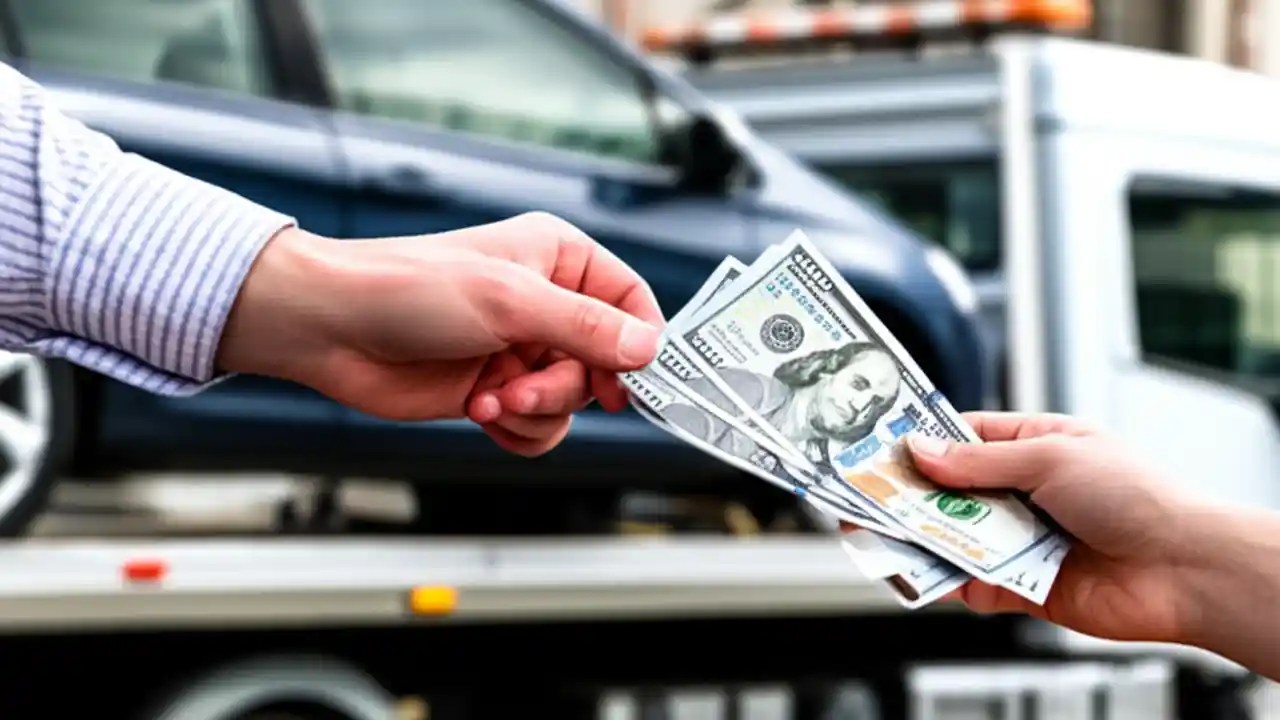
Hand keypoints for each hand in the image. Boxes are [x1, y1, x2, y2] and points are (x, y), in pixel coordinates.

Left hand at [216, 212, 663, 455]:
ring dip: (535, 409)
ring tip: (488, 398)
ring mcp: (521, 350)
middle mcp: (545, 304)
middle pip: (605, 363)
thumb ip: (586, 327)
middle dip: (566, 386)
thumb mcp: (510, 301)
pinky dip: (516, 428)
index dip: (638, 345)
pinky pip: (539, 426)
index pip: (631, 302)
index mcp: (559, 259)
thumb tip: (648, 349)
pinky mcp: (496, 390)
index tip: (629, 381)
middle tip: (523, 386)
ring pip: (572, 401)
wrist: (331, 330)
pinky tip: (480, 412)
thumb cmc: (407, 289)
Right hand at [882, 412, 1197, 644]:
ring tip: (881, 531)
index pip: (966, 438)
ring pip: (957, 536)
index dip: (924, 440)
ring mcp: (1024, 539)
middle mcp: (1025, 493)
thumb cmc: (1136, 496)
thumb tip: (921, 451)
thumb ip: (979, 463)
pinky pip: (973, 582)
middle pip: (952, 490)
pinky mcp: (1024, 586)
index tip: (880, 445)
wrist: (1183, 569)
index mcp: (1037, 447)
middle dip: (912, 492)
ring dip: (923, 534)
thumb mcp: (1051, 457)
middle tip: (867, 492)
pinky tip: (924, 572)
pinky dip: (948, 580)